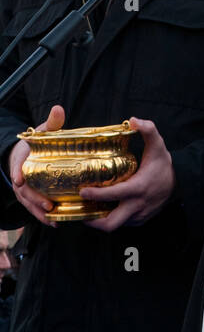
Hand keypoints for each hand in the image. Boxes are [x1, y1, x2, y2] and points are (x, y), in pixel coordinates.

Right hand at [8, 104, 64, 227]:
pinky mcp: (29, 197)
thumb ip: (52, 122)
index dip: (16, 172)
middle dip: (34, 199)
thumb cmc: (36, 142)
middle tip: (48, 205)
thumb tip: (58, 109)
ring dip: (39, 211)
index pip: (16, 166)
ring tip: (53, 219)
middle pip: (23, 190)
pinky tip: (54, 222)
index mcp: (21, 158)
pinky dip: (42, 215)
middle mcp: (19, 176)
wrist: (26, 154)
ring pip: (28, 202)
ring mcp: (23, 188)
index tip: (19, 179)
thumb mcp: (43, 131)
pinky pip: (33, 208)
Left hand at [80, 117, 175, 231]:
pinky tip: (105, 210)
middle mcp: (137, 206)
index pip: (112, 195)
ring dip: (101, 220)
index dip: (95, 195)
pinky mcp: (141, 220)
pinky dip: (112, 219)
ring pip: (115, 226)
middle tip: (80, 211)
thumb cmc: (165, 164)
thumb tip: (133, 120)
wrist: (182, 181)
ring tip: (89, 211)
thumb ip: (148, 129)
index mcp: (138, 188)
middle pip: (110, 224)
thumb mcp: (158, 145)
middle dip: (92, 222)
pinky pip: (123, 224)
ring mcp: (139, 216)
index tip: (82, 191)